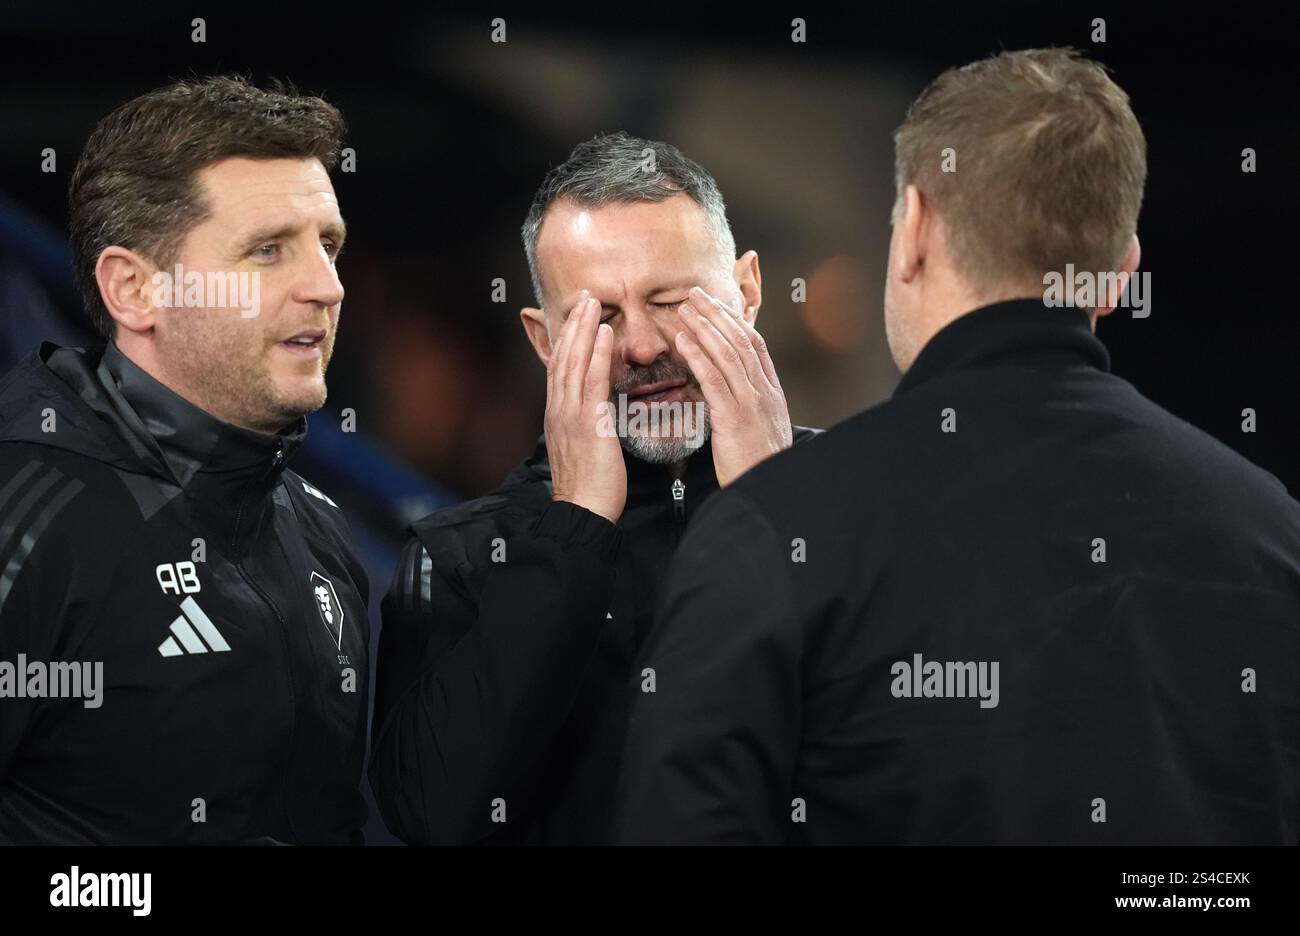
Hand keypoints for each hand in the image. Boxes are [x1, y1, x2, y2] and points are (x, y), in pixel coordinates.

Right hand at [545, 290, 626, 522]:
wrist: (583, 513)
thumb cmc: (590, 486)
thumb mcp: (584, 447)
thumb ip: (587, 423)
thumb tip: (596, 408)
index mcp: (558, 415)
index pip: (560, 368)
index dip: (567, 340)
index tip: (577, 316)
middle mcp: (558, 410)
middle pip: (562, 358)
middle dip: (572, 325)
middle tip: (584, 296)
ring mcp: (570, 416)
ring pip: (573, 363)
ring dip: (583, 329)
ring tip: (592, 303)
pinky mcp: (587, 424)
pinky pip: (591, 382)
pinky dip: (596, 354)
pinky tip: (604, 333)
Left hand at [674, 286, 792, 486]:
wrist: (769, 491)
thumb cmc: (759, 466)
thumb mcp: (762, 430)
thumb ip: (752, 407)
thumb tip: (737, 393)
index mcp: (771, 393)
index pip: (754, 346)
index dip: (735, 322)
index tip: (717, 305)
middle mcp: (764, 391)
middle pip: (740, 341)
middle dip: (717, 314)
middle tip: (695, 294)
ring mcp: (750, 402)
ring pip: (726, 353)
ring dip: (703, 326)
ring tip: (684, 308)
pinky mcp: (734, 417)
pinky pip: (713, 379)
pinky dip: (697, 355)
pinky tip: (682, 340)